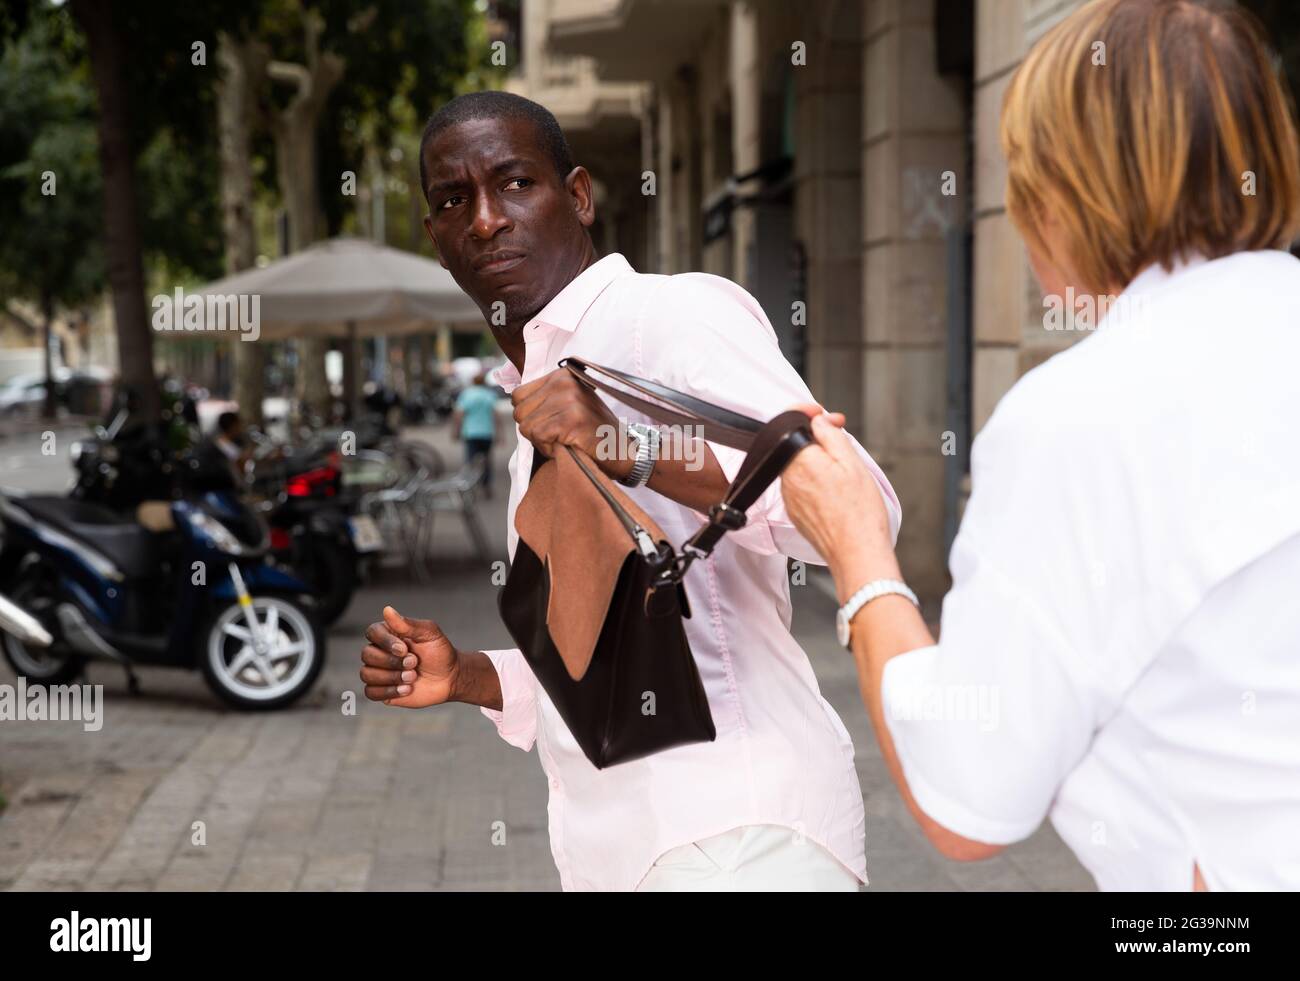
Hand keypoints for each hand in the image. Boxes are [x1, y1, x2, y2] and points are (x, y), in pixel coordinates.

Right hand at [360, 606, 459, 707]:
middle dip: (392, 661)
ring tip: (412, 677)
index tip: (405, 648)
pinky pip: (370, 692)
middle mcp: (380, 651)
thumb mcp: (429, 634)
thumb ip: (408, 624)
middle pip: (367, 654)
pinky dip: (389, 691)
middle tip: (414, 663)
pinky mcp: (381, 690)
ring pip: (366, 674)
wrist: (450, 678)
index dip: (385, 642)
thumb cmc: (439, 652)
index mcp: (389, 634)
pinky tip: (407, 689)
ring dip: (392, 677)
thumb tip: (387, 610)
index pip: (372, 632)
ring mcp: (379, 672)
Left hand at [511, 368, 630, 477]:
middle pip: (519, 412)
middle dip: (534, 429)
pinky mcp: (570, 419)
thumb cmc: (592, 431)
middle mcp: (563, 382)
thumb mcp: (568, 404)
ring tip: (565, 439)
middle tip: (559, 434)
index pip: (518, 396)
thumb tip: (514, 405)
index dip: (529, 415)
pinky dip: (549, 448)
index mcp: (561, 376)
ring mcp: (568, 399)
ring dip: (542, 441)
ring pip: (526, 426)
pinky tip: (568, 445)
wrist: (622, 449)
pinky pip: (538, 437)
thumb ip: (544, 399)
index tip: (551, 422)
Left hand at [781, 410, 897, 591]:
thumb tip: (818, 420)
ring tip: (845, 475)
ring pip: (800, 467)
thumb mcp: (852, 462)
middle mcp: (787, 478)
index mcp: (798, 461)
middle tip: (844, 445)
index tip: (829, 419)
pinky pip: (802, 487)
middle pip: (796, 446)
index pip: (792, 423)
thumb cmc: (859, 513)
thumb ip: (830, 434)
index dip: (811, 415)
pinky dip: (817, 483)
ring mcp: (789, 497)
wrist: (857, 553)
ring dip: (819, 463)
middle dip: (819, 441)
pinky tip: (838, 493)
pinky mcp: (795, 512)